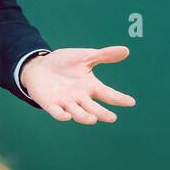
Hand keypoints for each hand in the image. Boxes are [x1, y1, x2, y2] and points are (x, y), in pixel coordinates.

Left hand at [19, 46, 134, 123]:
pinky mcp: (51, 104)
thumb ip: (104, 55)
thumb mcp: (85, 56)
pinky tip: (66, 116)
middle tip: (112, 118)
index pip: (108, 94)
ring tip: (93, 119)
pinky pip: (57, 112)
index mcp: (91, 87)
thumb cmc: (64, 63)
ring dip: (85, 117)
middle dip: (102, 114)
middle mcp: (80, 97)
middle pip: (94, 108)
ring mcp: (66, 102)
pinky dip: (61, 115)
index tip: (131, 102)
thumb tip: (126, 50)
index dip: (119, 98)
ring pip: (77, 113)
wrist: (39, 66)